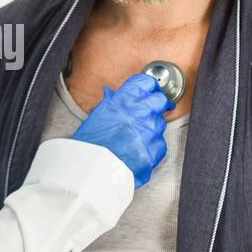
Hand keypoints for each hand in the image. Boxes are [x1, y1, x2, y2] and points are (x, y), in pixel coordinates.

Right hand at [71, 73, 172, 187]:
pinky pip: (160, 144)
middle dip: (158, 105)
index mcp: (125, 99)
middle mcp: (141, 112)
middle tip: (151, 112)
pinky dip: (152, 147)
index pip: (147, 82)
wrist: (92, 169)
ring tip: (136, 138)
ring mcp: (150, 131)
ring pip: (160, 123)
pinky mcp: (155, 149)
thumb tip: (114, 95)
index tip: (151, 91)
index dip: (150, 87)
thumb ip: (113, 103)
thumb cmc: (90, 142)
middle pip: (160, 100)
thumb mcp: (98, 115)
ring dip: (152, 128)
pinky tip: (138, 150)